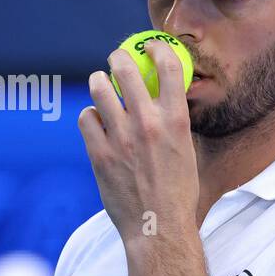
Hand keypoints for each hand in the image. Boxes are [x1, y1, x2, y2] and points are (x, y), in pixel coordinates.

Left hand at [79, 39, 199, 245]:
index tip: (151, 47)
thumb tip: (164, 101)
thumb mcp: (188, 151)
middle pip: (125, 69)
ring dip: (99, 82)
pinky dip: (91, 116)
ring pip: (99, 88)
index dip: (157, 49)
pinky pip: (86, 117)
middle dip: (118, 58)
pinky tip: (96, 122)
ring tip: (100, 85)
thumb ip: (174, 124)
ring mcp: (120, 137)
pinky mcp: (99, 152)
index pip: (168, 66)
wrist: (158, 227)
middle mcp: (148, 123)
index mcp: (176, 121)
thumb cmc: (178, 193)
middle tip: (116, 59)